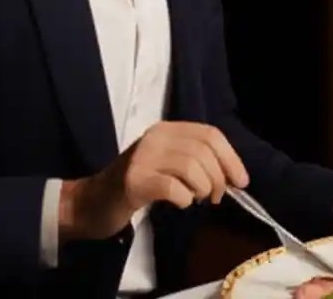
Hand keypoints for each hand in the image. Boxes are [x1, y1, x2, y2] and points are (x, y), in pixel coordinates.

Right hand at [59, 121, 248, 242]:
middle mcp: (154, 137)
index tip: (241, 181)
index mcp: (167, 129)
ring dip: (202, 188)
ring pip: (191, 166)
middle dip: (218, 177)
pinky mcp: (133, 181)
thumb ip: (198, 163)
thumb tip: (235, 176)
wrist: (91, 202)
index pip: (210, 135)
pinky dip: (184, 198)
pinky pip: (172, 186)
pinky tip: (180, 203)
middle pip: (203, 151)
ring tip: (196, 199)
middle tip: (214, 197)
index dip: (231, 158)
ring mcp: (141, 157)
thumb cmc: (137, 185)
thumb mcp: (169, 165)